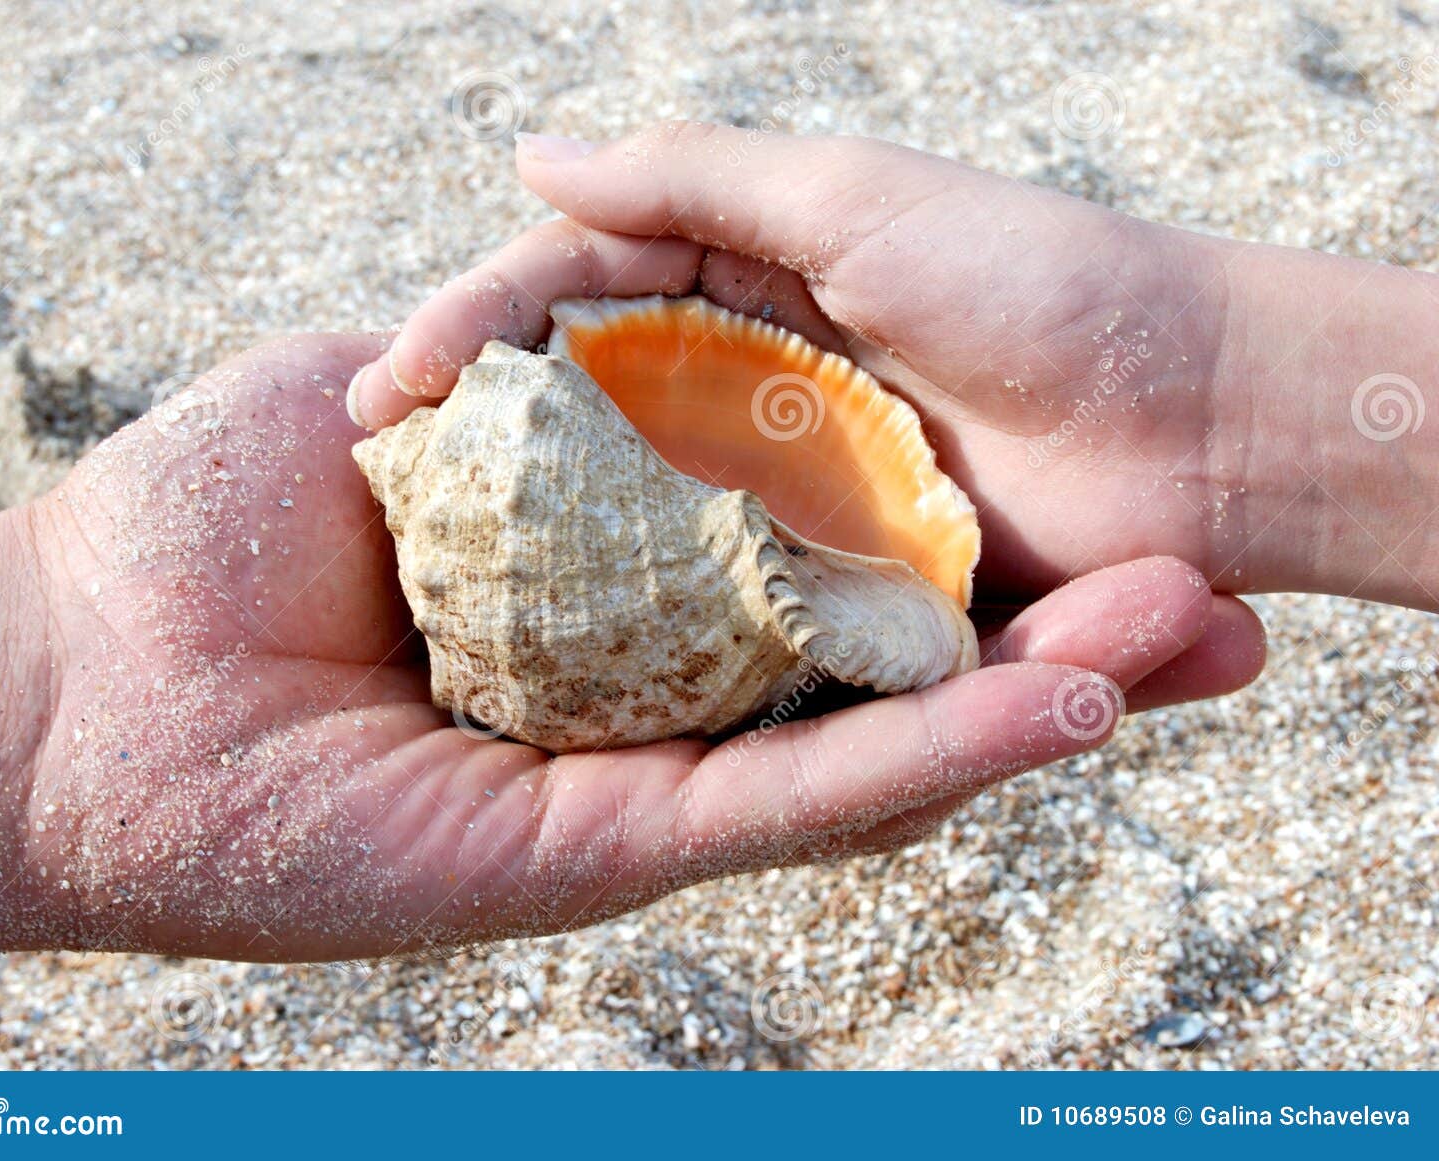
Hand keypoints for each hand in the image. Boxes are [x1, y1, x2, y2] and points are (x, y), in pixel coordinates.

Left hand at [0, 334, 1236, 964]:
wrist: (77, 673)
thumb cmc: (200, 515)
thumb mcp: (387, 392)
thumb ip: (516, 365)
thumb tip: (610, 305)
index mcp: (610, 587)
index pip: (813, 554)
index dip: (949, 522)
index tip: (1075, 467)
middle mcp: (640, 690)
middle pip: (867, 663)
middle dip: (1036, 628)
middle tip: (1196, 588)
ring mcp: (631, 779)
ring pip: (861, 747)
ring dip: (1024, 698)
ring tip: (1177, 643)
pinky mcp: (599, 854)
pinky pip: (781, 804)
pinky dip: (921, 758)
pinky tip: (1050, 709)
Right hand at [350, 121, 1438, 610]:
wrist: (1205, 427)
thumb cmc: (1041, 286)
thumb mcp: (855, 200)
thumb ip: (695, 178)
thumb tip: (531, 154)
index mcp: (743, 286)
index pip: (570, 295)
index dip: (473, 330)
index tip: (383, 390)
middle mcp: (749, 390)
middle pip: (582, 411)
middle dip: (478, 445)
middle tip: (373, 493)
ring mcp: (786, 490)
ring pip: (634, 511)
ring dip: (540, 536)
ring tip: (426, 570)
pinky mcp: (830, 576)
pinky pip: (719, 596)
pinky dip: (649, 610)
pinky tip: (565, 637)